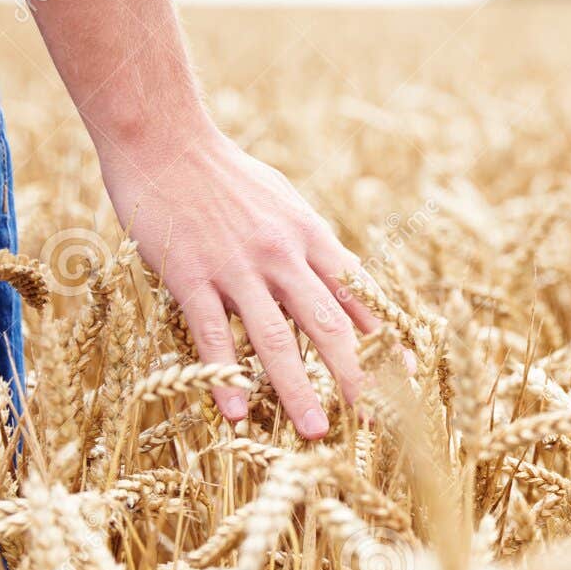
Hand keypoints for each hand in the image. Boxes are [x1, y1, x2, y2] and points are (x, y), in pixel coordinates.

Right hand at [96, 120, 377, 438]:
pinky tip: (236, 412)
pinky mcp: (190, 274)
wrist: (164, 138)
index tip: (406, 378)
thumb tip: (358, 290)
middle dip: (352, 376)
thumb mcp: (288, 206)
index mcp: (310, 238)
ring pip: (275, 338)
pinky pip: (213, 334)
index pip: (359, 297)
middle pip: (327, 325)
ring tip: (314, 431)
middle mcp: (282, 255)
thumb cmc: (227, 176)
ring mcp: (236, 266)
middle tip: (370, 422)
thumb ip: (320, 252)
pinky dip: (226, 376)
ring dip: (297, 389)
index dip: (385, 339)